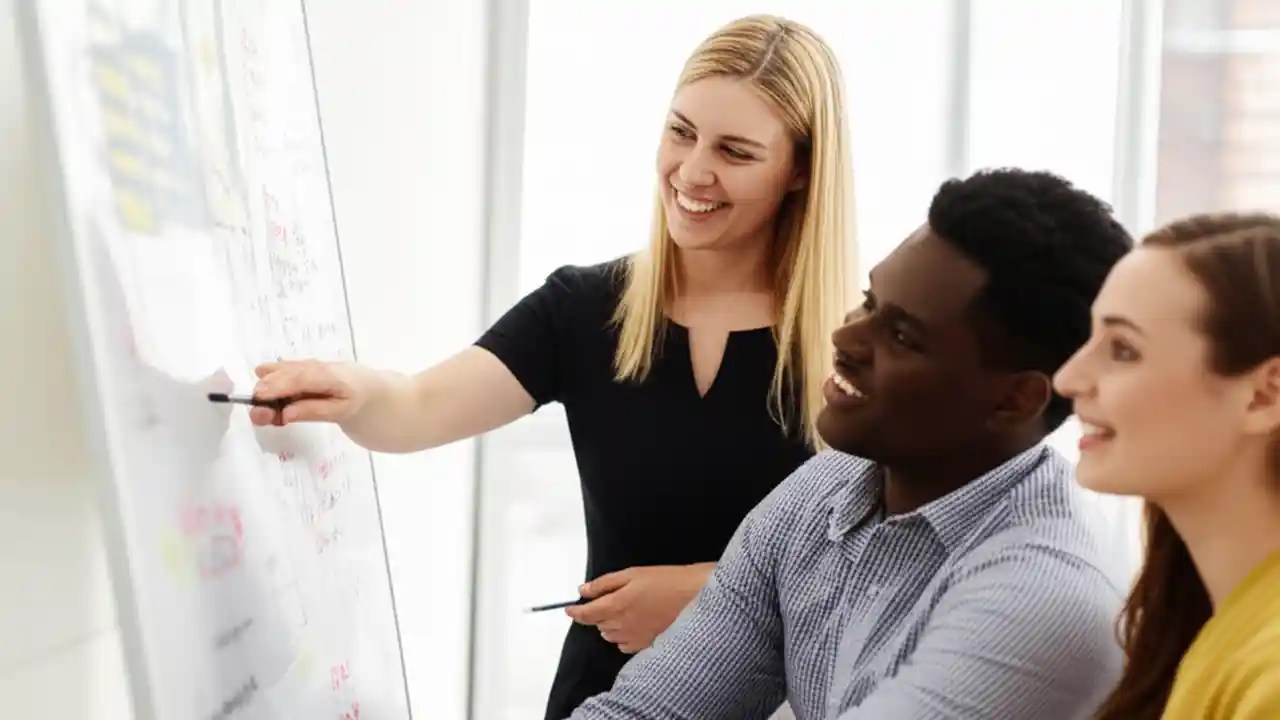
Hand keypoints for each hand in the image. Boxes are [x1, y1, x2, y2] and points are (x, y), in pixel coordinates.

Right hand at [249, 360, 368, 426]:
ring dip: (266, 392)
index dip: (274, 387)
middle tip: (264, 417)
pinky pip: (279, 373)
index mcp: (327, 374)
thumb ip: (314, 411)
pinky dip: (271, 385)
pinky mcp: (299, 368)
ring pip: (276, 373)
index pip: (296, 378)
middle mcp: (312, 365)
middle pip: (280, 374)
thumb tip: (285, 413)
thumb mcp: (341, 411)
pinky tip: (273, 402)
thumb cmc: (355, 400)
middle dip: (265, 394)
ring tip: (271, 414)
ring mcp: (304, 365)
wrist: (368, 386)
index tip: (258, 400)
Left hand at [565, 563, 713, 653]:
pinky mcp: (646, 645)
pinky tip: (632, 625)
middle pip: (597, 625)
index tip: (568, 609)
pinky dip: (622, 637)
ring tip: (622, 611)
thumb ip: (604, 584)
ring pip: (610, 635)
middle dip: (595, 614)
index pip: (586, 614)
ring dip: (609, 625)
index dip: (575, 612)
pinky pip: (624, 646)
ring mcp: (634, 638)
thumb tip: (583, 590)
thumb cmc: (665, 580)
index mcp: (615, 606)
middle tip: (606, 600)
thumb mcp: (632, 574)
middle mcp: (621, 626)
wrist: (695, 597)